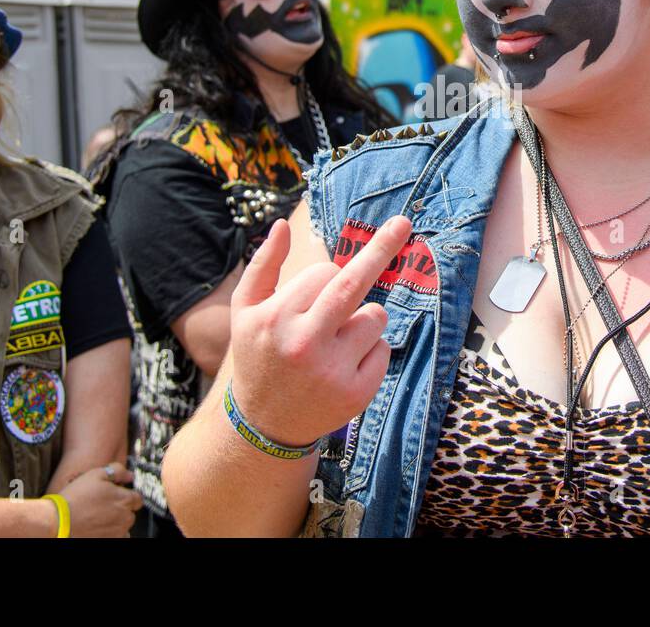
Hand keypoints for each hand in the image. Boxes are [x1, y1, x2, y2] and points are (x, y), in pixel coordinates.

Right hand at [58, 462, 141, 537]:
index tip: (114, 496)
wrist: (59, 521)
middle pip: (130, 513)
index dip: (126, 495)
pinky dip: (110, 532)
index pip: (137, 499)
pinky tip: (97, 527)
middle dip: (120, 508)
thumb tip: (130, 476)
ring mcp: (118, 532)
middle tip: (102, 505)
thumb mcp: (96, 474)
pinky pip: (116, 536)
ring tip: (97, 517)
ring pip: (123, 526)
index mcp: (125, 500)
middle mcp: (125, 517)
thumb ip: (117, 471)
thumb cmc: (76, 497)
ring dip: (115, 521)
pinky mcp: (109, 541)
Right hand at [226, 214, 412, 449]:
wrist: (264, 426)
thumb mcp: (245, 311)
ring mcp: (332, 370)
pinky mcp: (356, 393)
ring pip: (375, 316)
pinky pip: (383, 349)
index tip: (327, 285)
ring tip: (337, 342)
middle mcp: (303, 342)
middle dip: (382, 247)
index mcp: (276, 317)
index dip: (327, 279)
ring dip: (365, 319)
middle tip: (404, 223)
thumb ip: (263, 265)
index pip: (324, 273)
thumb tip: (283, 224)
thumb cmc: (258, 356)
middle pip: (354, 283)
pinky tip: (344, 368)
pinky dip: (371, 352)